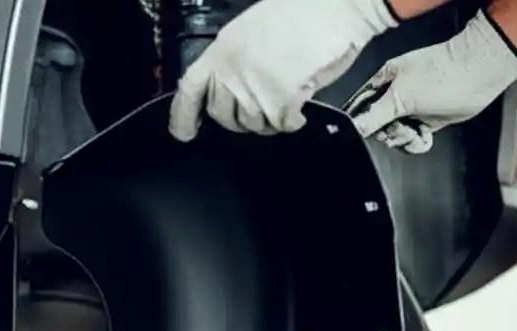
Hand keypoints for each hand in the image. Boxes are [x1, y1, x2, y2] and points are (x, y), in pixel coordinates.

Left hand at [169, 0, 397, 140]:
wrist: (334, 7)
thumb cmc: (302, 12)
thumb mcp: (253, 31)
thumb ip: (238, 60)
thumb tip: (237, 87)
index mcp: (222, 49)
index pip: (189, 88)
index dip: (182, 115)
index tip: (184, 133)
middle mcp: (232, 71)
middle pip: (223, 115)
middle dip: (239, 119)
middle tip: (262, 107)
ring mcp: (255, 89)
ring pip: (254, 125)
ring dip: (270, 119)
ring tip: (287, 97)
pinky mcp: (281, 102)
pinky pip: (282, 126)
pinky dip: (294, 120)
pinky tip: (301, 103)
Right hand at [344, 9, 516, 153]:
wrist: (479, 76)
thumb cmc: (442, 76)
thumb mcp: (400, 97)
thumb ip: (373, 115)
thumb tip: (353, 127)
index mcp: (383, 83)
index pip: (360, 109)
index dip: (364, 124)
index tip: (377, 130)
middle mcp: (395, 96)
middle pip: (377, 127)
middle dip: (390, 133)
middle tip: (405, 127)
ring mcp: (411, 109)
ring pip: (395, 136)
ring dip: (406, 140)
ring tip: (418, 132)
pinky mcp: (427, 121)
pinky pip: (413, 139)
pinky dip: (418, 142)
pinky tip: (426, 136)